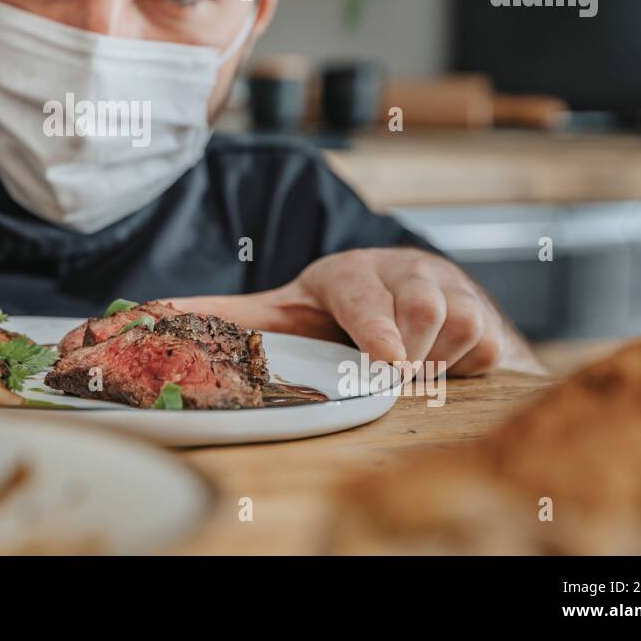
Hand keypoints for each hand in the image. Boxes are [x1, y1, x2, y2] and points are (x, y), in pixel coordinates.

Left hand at [167, 248, 541, 375]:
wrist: (404, 298)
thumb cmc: (331, 312)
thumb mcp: (279, 310)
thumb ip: (221, 315)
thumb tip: (148, 313)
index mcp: (345, 272)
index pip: (363, 292)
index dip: (377, 325)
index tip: (387, 361)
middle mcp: (400, 270)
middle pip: (427, 307)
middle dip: (415, 349)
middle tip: (395, 371)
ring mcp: (448, 287)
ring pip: (463, 324)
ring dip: (438, 359)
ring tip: (408, 364)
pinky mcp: (485, 314)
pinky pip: (491, 345)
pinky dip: (467, 365)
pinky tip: (440, 364)